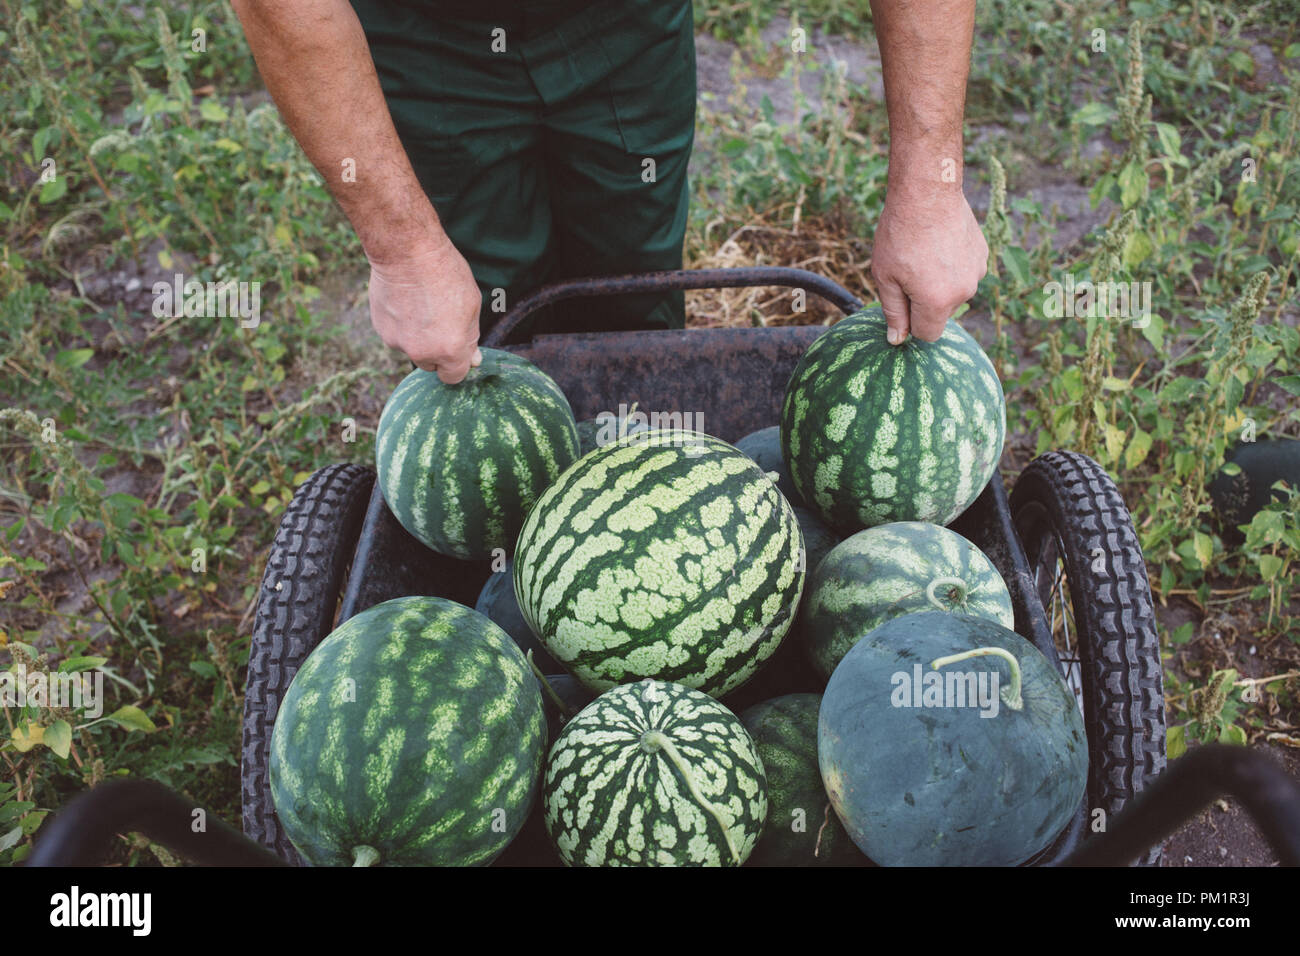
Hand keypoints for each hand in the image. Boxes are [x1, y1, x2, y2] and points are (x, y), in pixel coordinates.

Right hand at [367, 238, 482, 383]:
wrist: (406, 251)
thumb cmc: (445, 274)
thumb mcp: (472, 305)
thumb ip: (470, 337)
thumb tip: (472, 361)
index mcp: (450, 350)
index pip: (453, 377)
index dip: (457, 364)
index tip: (458, 349)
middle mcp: (422, 353)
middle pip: (431, 365)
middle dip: (437, 351)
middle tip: (439, 319)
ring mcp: (398, 342)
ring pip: (412, 348)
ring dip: (417, 336)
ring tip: (421, 304)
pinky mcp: (381, 329)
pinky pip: (396, 334)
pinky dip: (401, 323)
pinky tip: (405, 300)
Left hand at [870, 191, 987, 343]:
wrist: (927, 192)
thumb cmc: (900, 234)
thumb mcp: (885, 277)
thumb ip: (894, 312)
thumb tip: (897, 340)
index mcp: (937, 302)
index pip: (927, 334)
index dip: (911, 322)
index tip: (902, 300)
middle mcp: (964, 292)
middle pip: (941, 314)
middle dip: (925, 301)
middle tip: (908, 270)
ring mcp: (977, 273)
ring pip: (954, 292)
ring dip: (939, 282)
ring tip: (924, 253)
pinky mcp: (982, 255)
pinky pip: (964, 272)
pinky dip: (952, 265)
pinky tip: (938, 244)